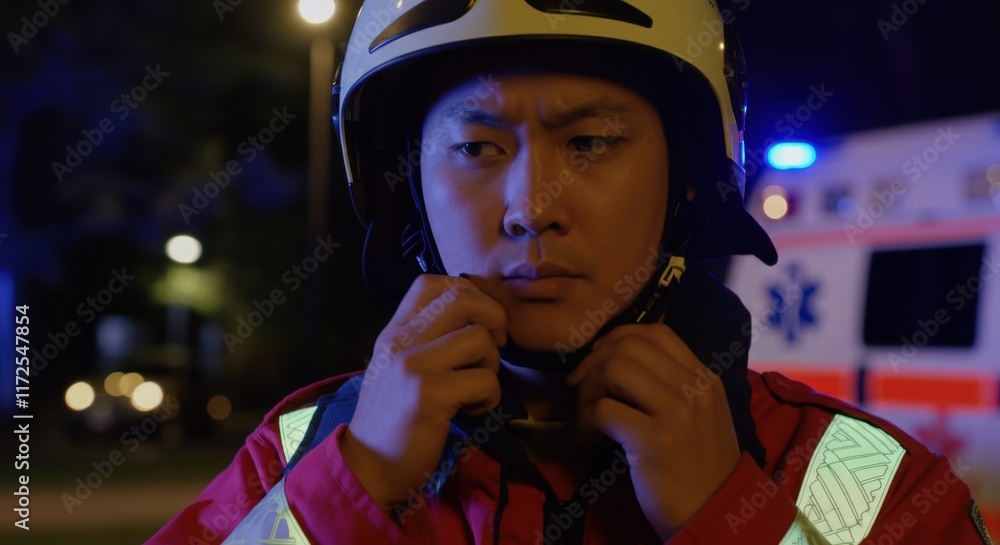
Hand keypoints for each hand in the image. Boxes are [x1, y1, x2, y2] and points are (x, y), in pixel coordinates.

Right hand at [339, 274, 506, 510]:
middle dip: (494, 318)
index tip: (479, 322)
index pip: (432, 282)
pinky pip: (485, 379)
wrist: (368, 466)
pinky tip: (472, 411)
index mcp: (394, 331)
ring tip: (477, 388)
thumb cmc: (392, 419)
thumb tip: (476, 318)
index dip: (469, 293)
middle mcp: (400, 340)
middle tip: (494, 347)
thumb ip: (426, 339)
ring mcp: (412, 365)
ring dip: (492, 365)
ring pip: (480, 338)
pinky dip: (490, 397)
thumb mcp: (398, 367)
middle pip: (463, 297)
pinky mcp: (428, 394)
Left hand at [567, 323, 739, 538]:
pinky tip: (590, 438)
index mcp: (705, 378)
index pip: (655, 332)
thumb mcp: (701, 415)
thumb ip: (673, 385)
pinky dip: (586, 420)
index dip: (616, 338)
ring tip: (586, 414)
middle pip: (628, 345)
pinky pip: (604, 409)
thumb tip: (618, 361)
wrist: (716, 514)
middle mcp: (694, 388)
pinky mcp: (655, 440)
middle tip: (581, 388)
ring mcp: (677, 412)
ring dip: (587, 389)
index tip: (598, 361)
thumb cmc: (701, 467)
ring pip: (613, 369)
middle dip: (593, 363)